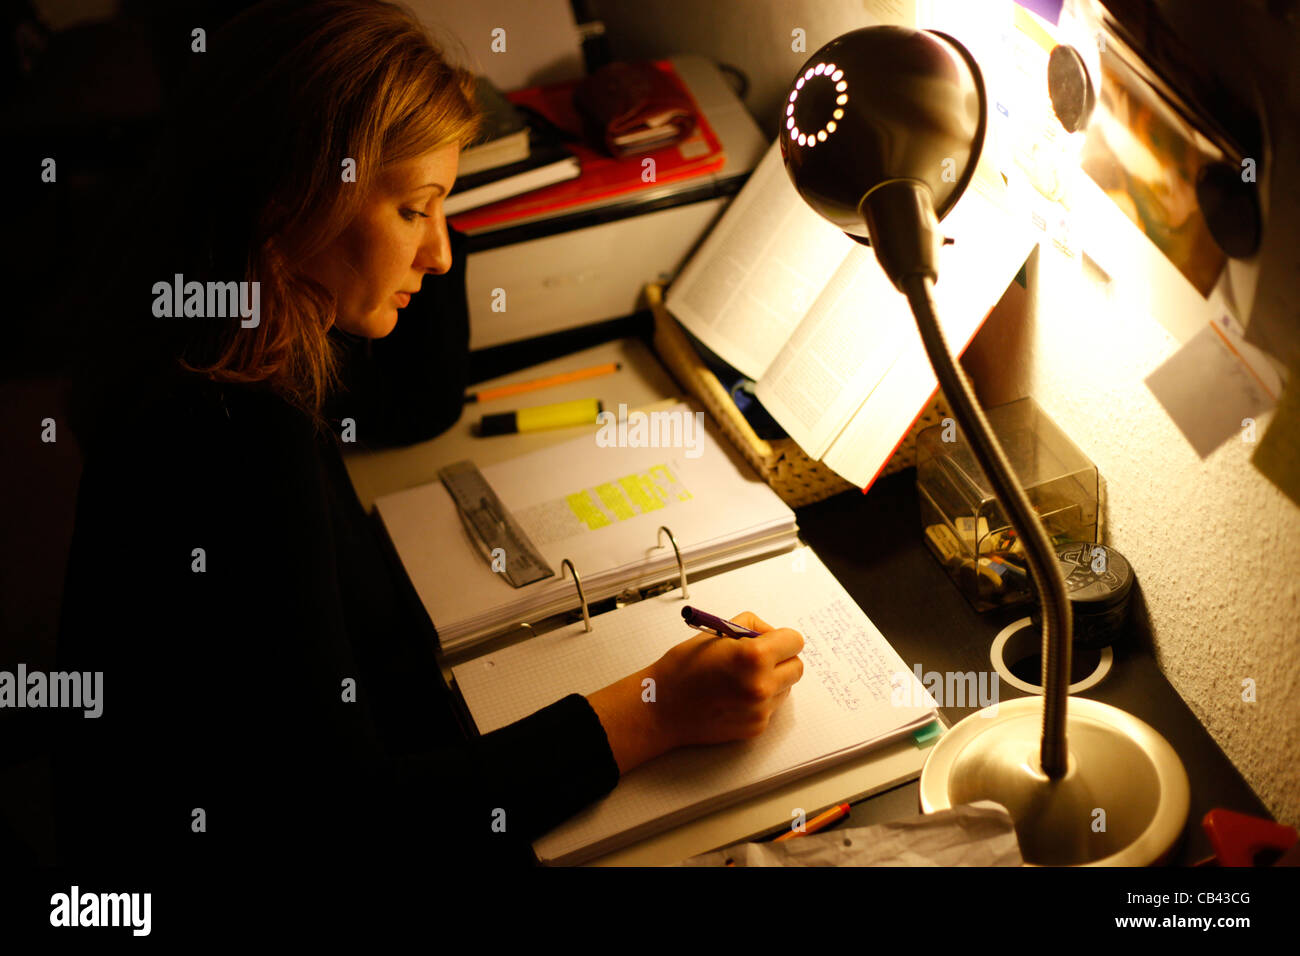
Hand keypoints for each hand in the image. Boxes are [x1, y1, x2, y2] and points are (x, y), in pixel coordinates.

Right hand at [585, 612, 804, 773]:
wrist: (661, 708)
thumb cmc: (683, 668)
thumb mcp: (716, 633)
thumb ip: (751, 627)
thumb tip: (772, 634)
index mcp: (753, 657)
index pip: (795, 641)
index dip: (782, 638)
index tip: (772, 640)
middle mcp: (762, 685)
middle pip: (797, 667)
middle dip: (782, 659)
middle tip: (760, 657)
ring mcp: (760, 710)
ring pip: (786, 688)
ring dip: (772, 680)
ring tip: (741, 678)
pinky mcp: (756, 727)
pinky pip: (771, 707)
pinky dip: (760, 699)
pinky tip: (734, 696)